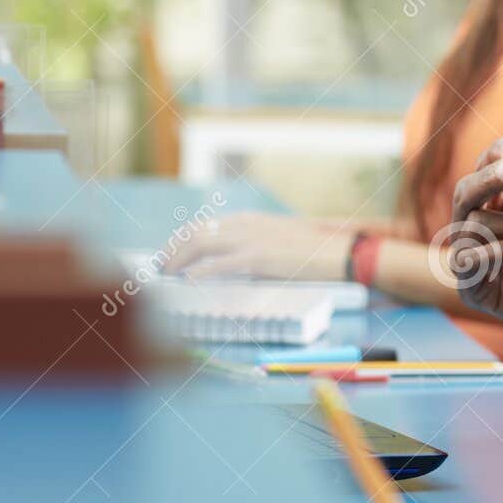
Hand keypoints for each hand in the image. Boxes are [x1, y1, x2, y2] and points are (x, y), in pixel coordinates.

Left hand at [161, 211, 350, 280]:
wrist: (342, 253)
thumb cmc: (317, 251)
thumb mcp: (282, 239)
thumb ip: (258, 243)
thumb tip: (238, 260)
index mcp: (251, 221)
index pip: (205, 225)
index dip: (182, 240)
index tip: (170, 255)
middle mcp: (247, 225)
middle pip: (196, 232)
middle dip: (172, 250)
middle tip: (160, 268)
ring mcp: (252, 240)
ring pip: (201, 244)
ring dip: (178, 260)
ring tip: (166, 275)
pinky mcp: (258, 258)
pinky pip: (218, 264)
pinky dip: (198, 272)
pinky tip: (187, 281)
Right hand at [443, 138, 502, 346]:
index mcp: (496, 202)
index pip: (483, 169)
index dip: (495, 155)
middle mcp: (477, 225)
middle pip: (465, 192)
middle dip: (488, 178)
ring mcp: (472, 256)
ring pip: (476, 225)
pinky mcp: (473, 288)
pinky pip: (469, 260)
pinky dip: (498, 250)